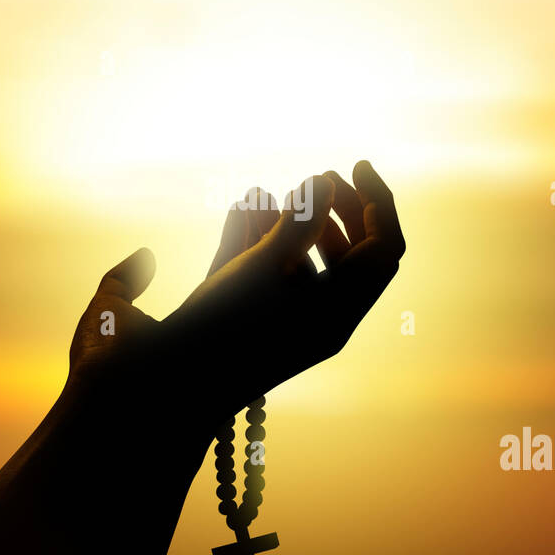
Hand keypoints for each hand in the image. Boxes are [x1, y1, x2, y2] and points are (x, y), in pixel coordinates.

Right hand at [65, 161, 405, 429]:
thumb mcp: (261, 266)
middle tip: (320, 176)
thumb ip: (298, 222)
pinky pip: (295, 281)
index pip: (385, 246)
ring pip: (326, 267)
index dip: (377, 199)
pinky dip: (283, 247)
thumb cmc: (218, 328)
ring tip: (284, 196)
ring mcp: (303, 328)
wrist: (169, 391)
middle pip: (363, 255)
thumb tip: (323, 182)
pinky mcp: (275, 330)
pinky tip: (253, 219)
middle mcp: (329, 322)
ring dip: (313, 226)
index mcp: (338, 310)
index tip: (355, 164)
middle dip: (346, 209)